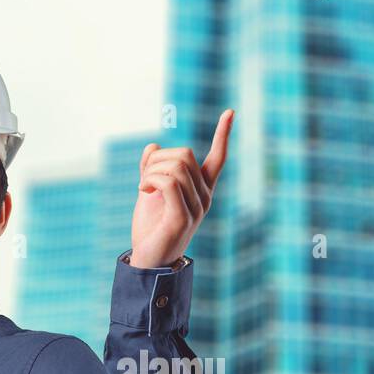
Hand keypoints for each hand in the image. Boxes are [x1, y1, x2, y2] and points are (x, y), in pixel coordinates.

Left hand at [129, 108, 233, 269]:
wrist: (148, 261)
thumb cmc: (151, 229)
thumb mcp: (150, 192)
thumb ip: (152, 169)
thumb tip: (153, 145)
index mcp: (202, 190)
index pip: (218, 158)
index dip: (223, 134)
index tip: (230, 112)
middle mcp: (205, 197)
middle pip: (184, 154)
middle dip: (158, 159)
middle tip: (144, 178)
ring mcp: (197, 207)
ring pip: (176, 166)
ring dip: (151, 170)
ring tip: (143, 186)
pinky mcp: (184, 216)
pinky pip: (169, 181)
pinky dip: (151, 179)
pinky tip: (143, 189)